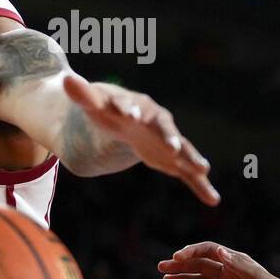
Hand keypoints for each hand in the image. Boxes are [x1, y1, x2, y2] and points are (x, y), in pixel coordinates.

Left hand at [63, 76, 218, 205]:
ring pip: (183, 151)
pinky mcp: (174, 160)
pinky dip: (200, 186)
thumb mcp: (96, 103)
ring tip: (204, 170)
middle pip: (166, 130)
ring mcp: (169, 143)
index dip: (132, 110)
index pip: (135, 107)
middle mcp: (159, 124)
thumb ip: (83, 94)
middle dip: (169, 138)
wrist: (127, 120)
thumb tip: (66, 79)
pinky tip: (213, 199)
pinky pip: (188, 174)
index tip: (129, 114)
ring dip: (192, 160)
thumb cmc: (110, 109)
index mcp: (140, 107)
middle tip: (173, 148)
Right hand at [158, 242, 279, 278]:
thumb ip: (239, 265)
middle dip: (180, 265)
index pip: (207, 251)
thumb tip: (219, 251)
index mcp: (233, 262)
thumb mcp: (257, 278)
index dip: (191, 252)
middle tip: (161, 267)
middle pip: (198, 265)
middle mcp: (228, 273)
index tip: (176, 258)